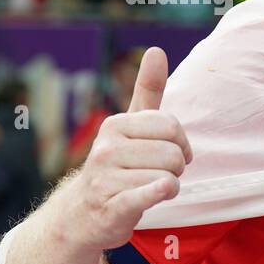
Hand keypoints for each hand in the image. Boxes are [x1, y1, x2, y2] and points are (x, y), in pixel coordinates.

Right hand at [61, 47, 193, 248]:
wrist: (83, 213)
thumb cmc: (117, 166)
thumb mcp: (130, 127)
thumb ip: (147, 91)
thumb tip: (157, 50)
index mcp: (115, 124)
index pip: (172, 127)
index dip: (180, 145)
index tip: (166, 154)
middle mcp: (106, 147)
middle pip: (174, 154)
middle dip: (175, 169)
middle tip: (154, 175)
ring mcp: (106, 177)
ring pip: (169, 177)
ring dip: (168, 188)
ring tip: (146, 189)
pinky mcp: (112, 205)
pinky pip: (149, 193)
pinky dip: (160, 192)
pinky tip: (160, 191)